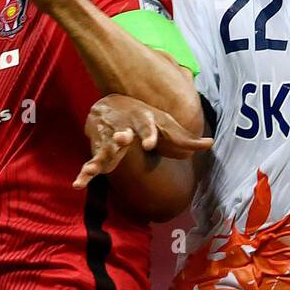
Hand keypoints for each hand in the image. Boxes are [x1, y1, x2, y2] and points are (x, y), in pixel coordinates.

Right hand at [74, 94, 212, 188]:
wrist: (110, 104)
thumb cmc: (144, 118)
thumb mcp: (165, 125)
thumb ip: (185, 139)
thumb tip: (210, 144)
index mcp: (141, 121)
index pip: (147, 127)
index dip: (149, 134)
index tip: (149, 143)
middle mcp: (123, 129)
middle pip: (121, 135)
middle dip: (120, 139)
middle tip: (122, 139)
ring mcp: (108, 141)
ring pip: (103, 149)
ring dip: (98, 157)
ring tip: (94, 169)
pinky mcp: (98, 151)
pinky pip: (91, 164)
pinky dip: (84, 174)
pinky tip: (78, 185)